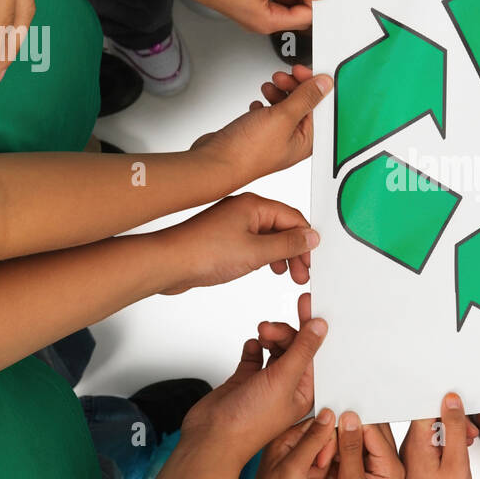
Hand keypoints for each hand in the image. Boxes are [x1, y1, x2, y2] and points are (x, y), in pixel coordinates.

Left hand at [160, 192, 317, 293]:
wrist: (168, 263)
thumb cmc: (203, 252)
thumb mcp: (256, 252)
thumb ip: (288, 245)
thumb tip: (311, 237)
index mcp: (254, 205)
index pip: (293, 218)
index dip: (306, 240)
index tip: (311, 259)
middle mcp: (244, 210)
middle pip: (282, 227)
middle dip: (295, 250)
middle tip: (301, 272)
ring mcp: (233, 224)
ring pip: (268, 236)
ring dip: (281, 255)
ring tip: (287, 274)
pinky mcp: (224, 238)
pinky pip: (254, 244)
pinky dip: (265, 256)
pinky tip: (265, 268)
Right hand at [178, 301, 328, 456]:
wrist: (211, 436)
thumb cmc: (249, 423)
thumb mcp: (283, 380)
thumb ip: (302, 350)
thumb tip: (319, 327)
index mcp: (305, 392)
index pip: (315, 354)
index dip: (312, 329)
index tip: (307, 306)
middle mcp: (287, 387)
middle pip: (295, 348)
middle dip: (285, 333)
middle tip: (270, 328)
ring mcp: (265, 384)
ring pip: (276, 349)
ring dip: (271, 337)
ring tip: (261, 334)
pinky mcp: (245, 381)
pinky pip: (255, 356)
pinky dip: (254, 347)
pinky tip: (251, 346)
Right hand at [191, 68, 330, 186]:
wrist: (215, 161)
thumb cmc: (247, 152)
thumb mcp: (283, 117)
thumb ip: (305, 98)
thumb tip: (324, 85)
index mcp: (307, 142)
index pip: (319, 108)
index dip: (314, 87)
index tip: (304, 72)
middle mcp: (293, 141)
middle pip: (303, 105)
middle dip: (294, 87)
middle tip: (283, 77)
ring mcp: (274, 137)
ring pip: (285, 107)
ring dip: (279, 93)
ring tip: (269, 88)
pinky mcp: (259, 134)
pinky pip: (269, 113)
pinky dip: (265, 104)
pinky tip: (258, 105)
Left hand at [237, 410, 337, 478]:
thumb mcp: (296, 467)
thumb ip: (314, 439)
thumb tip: (328, 414)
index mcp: (284, 438)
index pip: (318, 423)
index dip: (327, 441)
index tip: (322, 458)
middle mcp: (289, 446)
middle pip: (324, 440)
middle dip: (324, 459)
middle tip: (311, 474)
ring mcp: (295, 461)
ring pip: (325, 456)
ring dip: (322, 472)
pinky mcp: (301, 474)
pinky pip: (322, 470)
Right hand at [327, 414, 404, 478]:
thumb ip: (350, 448)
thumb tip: (349, 418)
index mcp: (392, 466)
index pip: (374, 429)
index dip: (351, 423)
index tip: (330, 422)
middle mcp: (390, 464)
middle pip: (369, 431)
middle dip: (346, 432)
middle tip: (326, 441)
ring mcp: (379, 469)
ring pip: (359, 442)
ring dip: (340, 446)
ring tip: (326, 460)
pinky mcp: (367, 474)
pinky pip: (353, 454)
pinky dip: (339, 456)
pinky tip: (329, 468)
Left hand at [401, 395, 473, 478]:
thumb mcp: (457, 462)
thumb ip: (454, 428)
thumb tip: (450, 399)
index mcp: (414, 445)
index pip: (424, 408)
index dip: (446, 405)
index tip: (464, 414)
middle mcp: (408, 449)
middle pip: (427, 418)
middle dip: (451, 419)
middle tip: (471, 435)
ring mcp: (412, 459)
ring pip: (431, 432)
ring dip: (451, 433)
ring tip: (468, 444)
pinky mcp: (417, 468)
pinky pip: (430, 446)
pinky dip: (446, 446)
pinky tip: (459, 455)